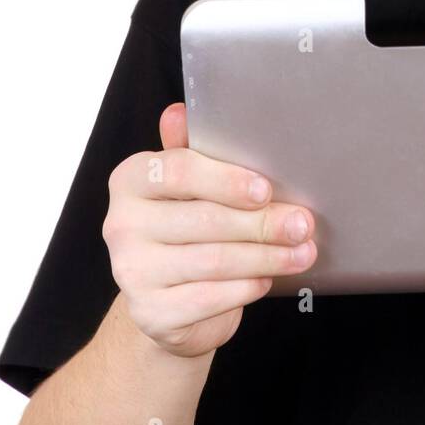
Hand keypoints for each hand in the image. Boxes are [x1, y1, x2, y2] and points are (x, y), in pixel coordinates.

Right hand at [103, 101, 317, 357]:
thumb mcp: (191, 186)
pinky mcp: (150, 312)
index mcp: (131, 181)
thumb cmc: (188, 231)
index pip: (178, 171)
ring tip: (303, 252)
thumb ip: (191, 149)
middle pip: (205, 219)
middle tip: (303, 224)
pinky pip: (210, 297)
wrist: (169, 304)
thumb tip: (179, 111)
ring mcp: (130, 272)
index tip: (266, 189)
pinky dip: (247, 288)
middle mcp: (121, 225)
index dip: (226, 180)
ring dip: (267, 256)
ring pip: (214, 260)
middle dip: (262, 223)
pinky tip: (268, 279)